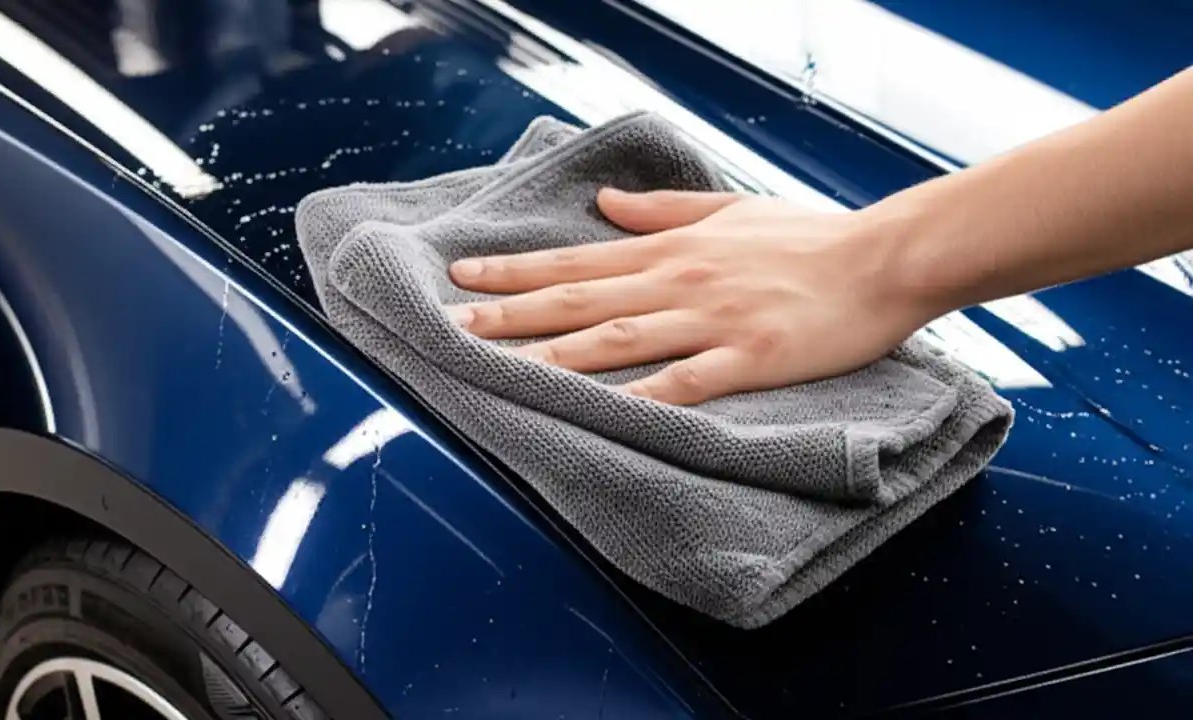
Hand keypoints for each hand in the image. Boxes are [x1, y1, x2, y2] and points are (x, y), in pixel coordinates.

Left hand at [446, 189, 931, 404]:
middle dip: (511, 313)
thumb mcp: (730, 209)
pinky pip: (683, 383)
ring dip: (552, 354)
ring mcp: (711, 320)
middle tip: (452, 325)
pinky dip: (638, 398)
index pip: (578, 258)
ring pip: (616, 338)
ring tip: (497, 367)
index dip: (517, 271)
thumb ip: (662, 210)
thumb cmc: (809, 237)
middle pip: (580, 298)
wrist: (882, 259)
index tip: (464, 277)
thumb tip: (603, 203)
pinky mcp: (747, 357)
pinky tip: (598, 413)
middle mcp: (679, 281)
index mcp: (673, 249)